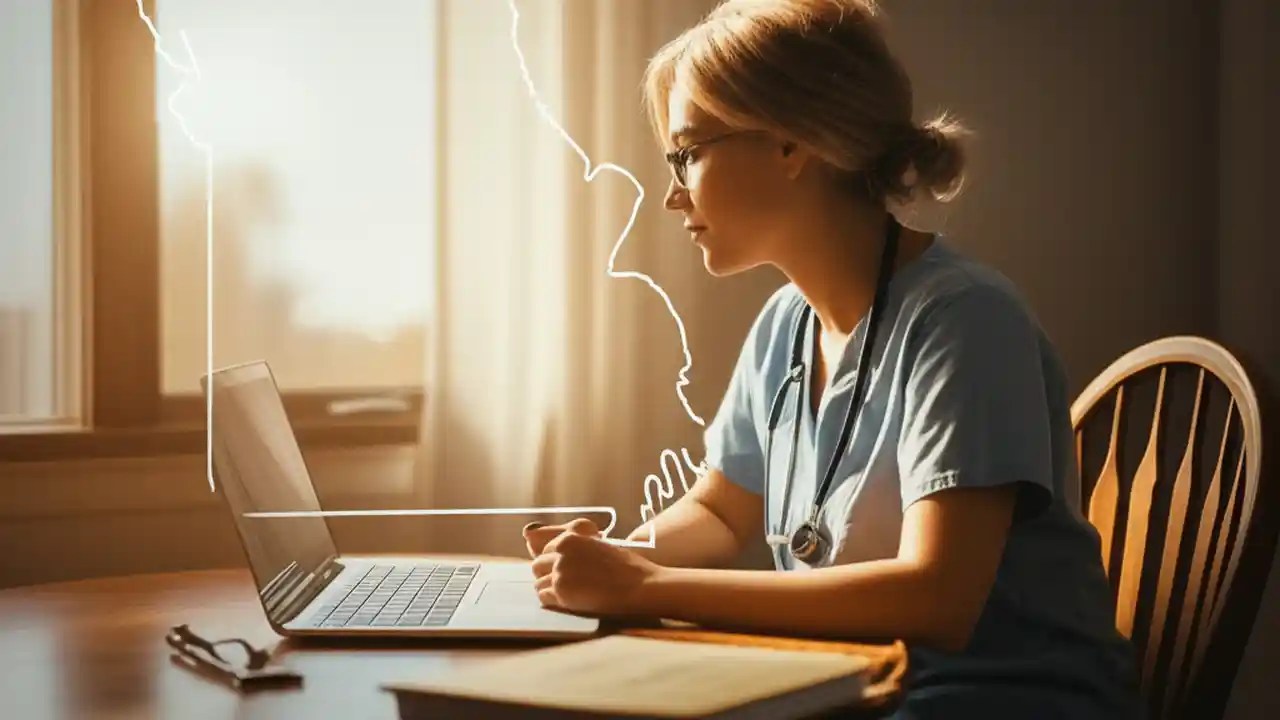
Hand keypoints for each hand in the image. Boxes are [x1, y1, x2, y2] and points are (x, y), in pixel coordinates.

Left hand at [523, 518, 661, 615]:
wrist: (640, 585)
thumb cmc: (628, 568)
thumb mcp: (600, 547)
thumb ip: (579, 551)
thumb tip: (565, 561)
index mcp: (570, 538)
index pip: (546, 549)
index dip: (553, 561)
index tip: (561, 570)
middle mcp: (560, 553)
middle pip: (537, 565)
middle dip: (547, 574)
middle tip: (562, 584)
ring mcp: (559, 573)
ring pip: (538, 583)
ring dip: (548, 589)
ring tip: (565, 595)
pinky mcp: (561, 592)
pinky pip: (544, 597)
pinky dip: (552, 601)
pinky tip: (566, 602)